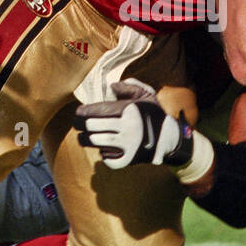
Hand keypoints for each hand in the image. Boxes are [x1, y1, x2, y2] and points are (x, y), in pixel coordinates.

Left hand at [73, 79, 193, 169]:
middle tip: (76, 125)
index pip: (98, 110)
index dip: (84, 112)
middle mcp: (128, 127)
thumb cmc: (153, 114)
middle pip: (93, 126)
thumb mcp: (146, 95)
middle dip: (80, 125)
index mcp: (129, 110)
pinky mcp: (128, 159)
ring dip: (85, 140)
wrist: (169, 139)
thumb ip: (129, 86)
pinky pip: (107, 158)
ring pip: (96, 142)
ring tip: (82, 138)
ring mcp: (128, 145)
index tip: (78, 113)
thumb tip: (111, 87)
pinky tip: (102, 149)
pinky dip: (103, 154)